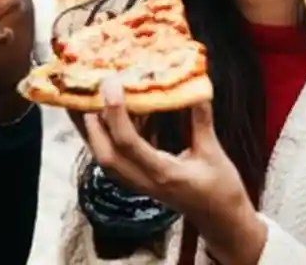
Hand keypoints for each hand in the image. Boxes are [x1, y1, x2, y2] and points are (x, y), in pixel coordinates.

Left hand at [84, 79, 265, 264]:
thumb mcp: (215, 152)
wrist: (220, 220)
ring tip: (84, 102)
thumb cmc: (221, 188)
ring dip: (91, 132)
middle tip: (89, 93)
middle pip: (105, 155)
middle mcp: (144, 181)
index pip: (129, 143)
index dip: (116, 113)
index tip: (111, 85)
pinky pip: (112, 161)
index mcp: (164, 173)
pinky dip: (103, 139)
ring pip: (104, 160)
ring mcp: (138, 185)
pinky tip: (103, 118)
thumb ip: (201, 120)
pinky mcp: (138, 183)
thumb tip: (197, 86)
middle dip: (92, 125)